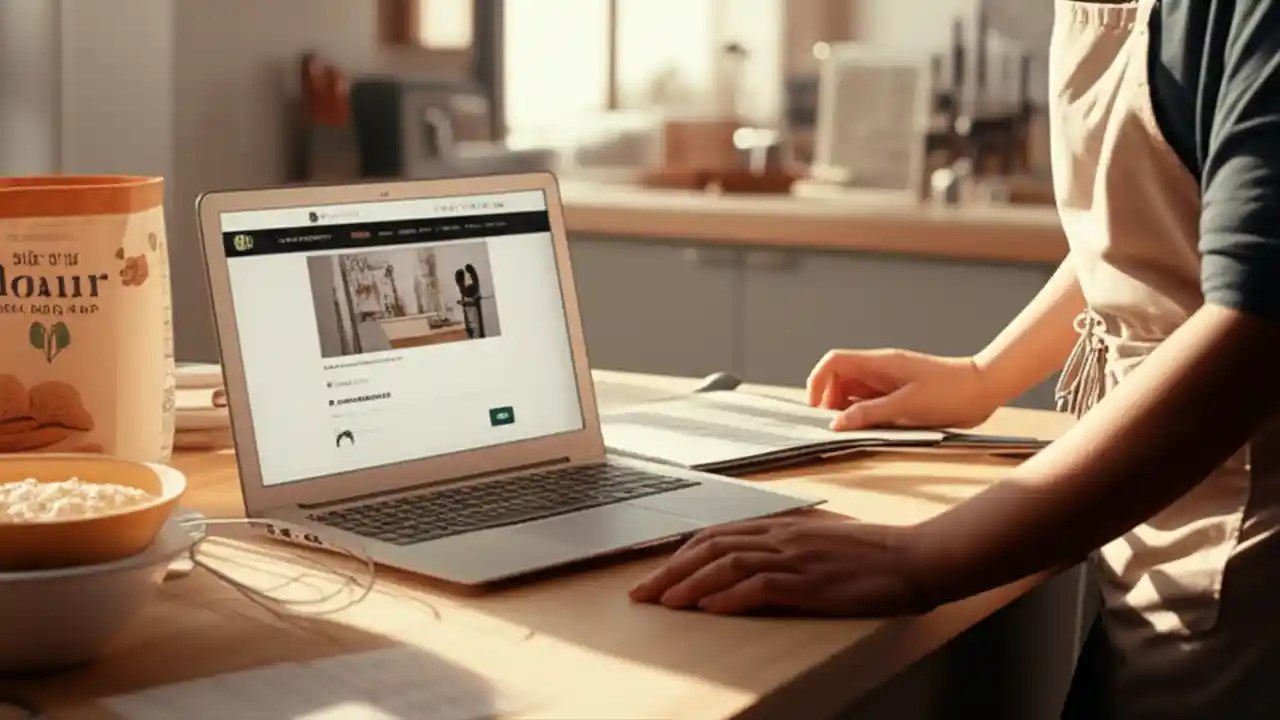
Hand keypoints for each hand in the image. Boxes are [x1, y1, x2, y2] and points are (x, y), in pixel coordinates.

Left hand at [628, 516, 937, 616]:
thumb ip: (782, 549)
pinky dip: (730, 597)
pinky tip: (711, 609)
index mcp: (780, 527)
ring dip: (690, 585)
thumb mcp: (817, 544)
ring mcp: (795, 558)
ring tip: (665, 602)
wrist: (913, 558)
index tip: (654, 574)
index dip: (679, 554)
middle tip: (641, 593)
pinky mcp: (811, 582)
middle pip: (710, 548)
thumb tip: (747, 565)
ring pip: (728, 565)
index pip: (716, 535)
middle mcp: (781, 537)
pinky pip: (761, 586)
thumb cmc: (869, 556)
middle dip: (670, 571)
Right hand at [807, 349, 997, 430]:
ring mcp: (889, 382)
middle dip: (830, 402)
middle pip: (839, 380)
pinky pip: (871, 403)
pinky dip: (864, 416)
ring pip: (853, 393)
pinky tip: (870, 430)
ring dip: (847, 411)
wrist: (985, 388)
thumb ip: (869, 414)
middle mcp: (880, 370)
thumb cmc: (950, 392)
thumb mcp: (907, 406)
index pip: (833, 362)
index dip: (817, 382)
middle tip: (835, 427)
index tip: (815, 409)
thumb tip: (836, 423)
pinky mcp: (899, 395)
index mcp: (879, 363)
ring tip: (853, 431)